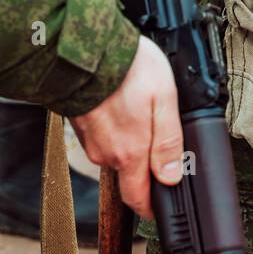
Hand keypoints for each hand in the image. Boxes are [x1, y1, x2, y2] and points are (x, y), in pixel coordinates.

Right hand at [69, 37, 182, 219]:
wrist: (83, 46)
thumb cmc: (128, 68)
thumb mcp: (164, 100)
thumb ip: (168, 142)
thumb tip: (171, 178)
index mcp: (129, 153)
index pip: (138, 198)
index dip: (152, 207)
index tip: (163, 205)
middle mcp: (106, 154)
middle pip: (129, 175)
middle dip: (146, 170)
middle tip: (163, 145)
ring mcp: (90, 141)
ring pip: (117, 154)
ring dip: (132, 143)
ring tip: (146, 115)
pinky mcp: (81, 126)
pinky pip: (104, 138)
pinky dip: (116, 129)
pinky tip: (126, 107)